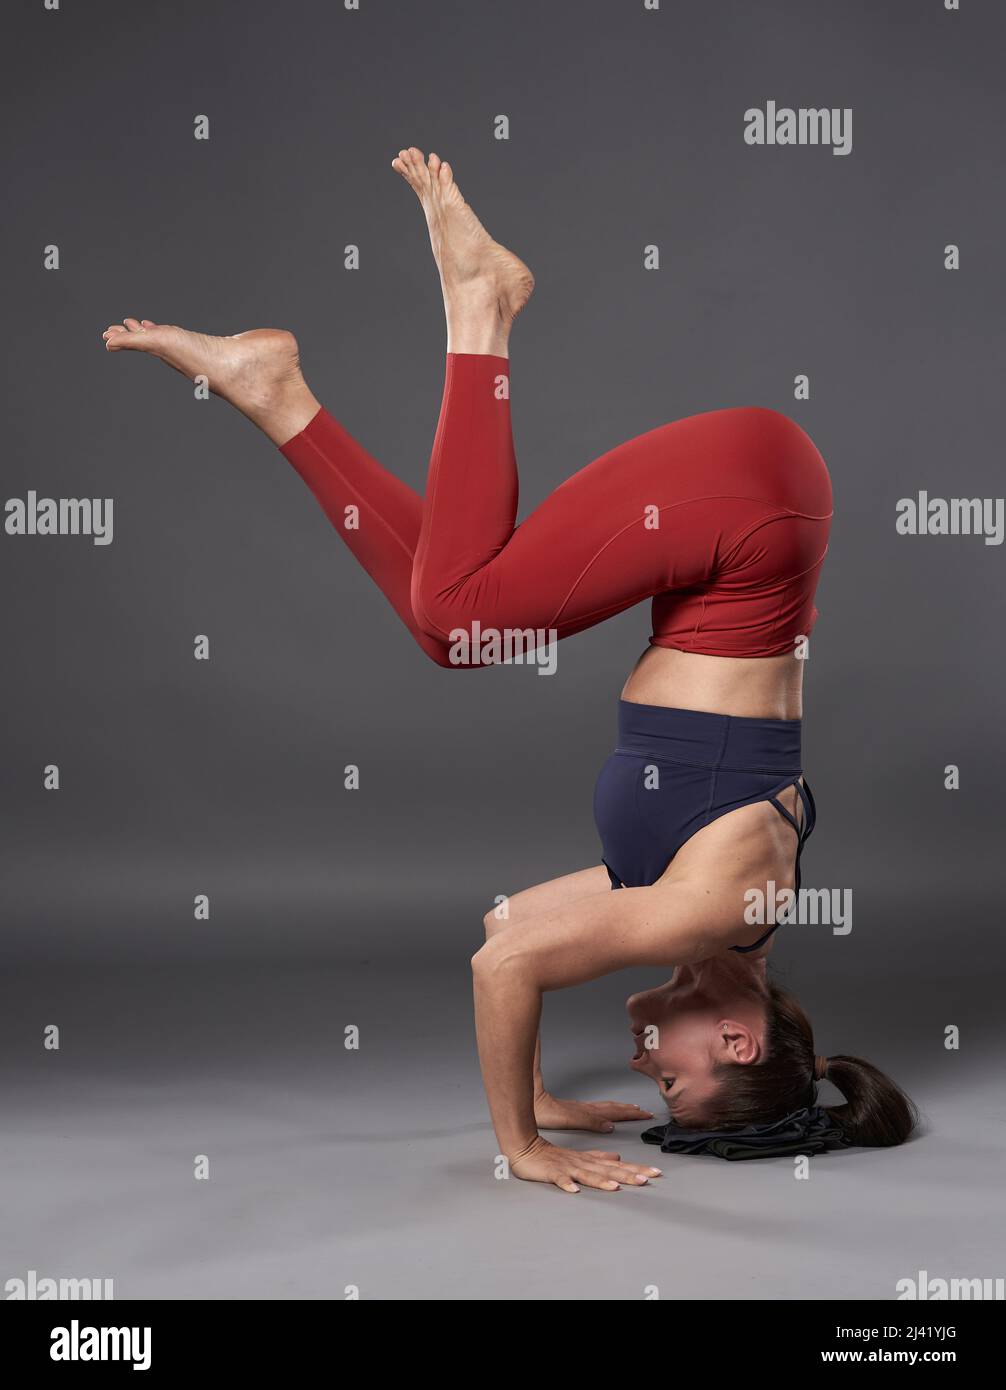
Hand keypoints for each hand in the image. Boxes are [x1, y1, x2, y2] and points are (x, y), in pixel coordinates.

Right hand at [510, 1135, 662, 1193]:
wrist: (526, 1147)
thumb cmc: (553, 1155)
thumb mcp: (580, 1156)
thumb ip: (599, 1157)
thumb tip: (618, 1156)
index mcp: (590, 1161)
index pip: (618, 1165)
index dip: (636, 1169)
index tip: (656, 1173)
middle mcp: (583, 1163)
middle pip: (609, 1170)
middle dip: (628, 1175)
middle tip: (647, 1179)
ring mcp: (568, 1168)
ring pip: (588, 1175)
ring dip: (602, 1181)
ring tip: (616, 1188)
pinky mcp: (552, 1173)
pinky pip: (560, 1180)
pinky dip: (567, 1184)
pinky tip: (573, 1191)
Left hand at [534, 1092, 653, 1133]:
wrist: (533, 1104)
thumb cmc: (548, 1114)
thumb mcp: (572, 1120)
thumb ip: (592, 1122)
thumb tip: (611, 1126)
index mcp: (589, 1112)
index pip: (615, 1112)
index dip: (631, 1114)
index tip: (646, 1114)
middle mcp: (588, 1109)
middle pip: (614, 1108)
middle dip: (630, 1111)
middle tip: (645, 1112)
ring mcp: (582, 1108)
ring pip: (606, 1107)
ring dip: (621, 1108)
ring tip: (632, 1108)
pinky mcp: (575, 1109)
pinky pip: (598, 1108)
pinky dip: (608, 1109)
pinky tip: (606, 1113)